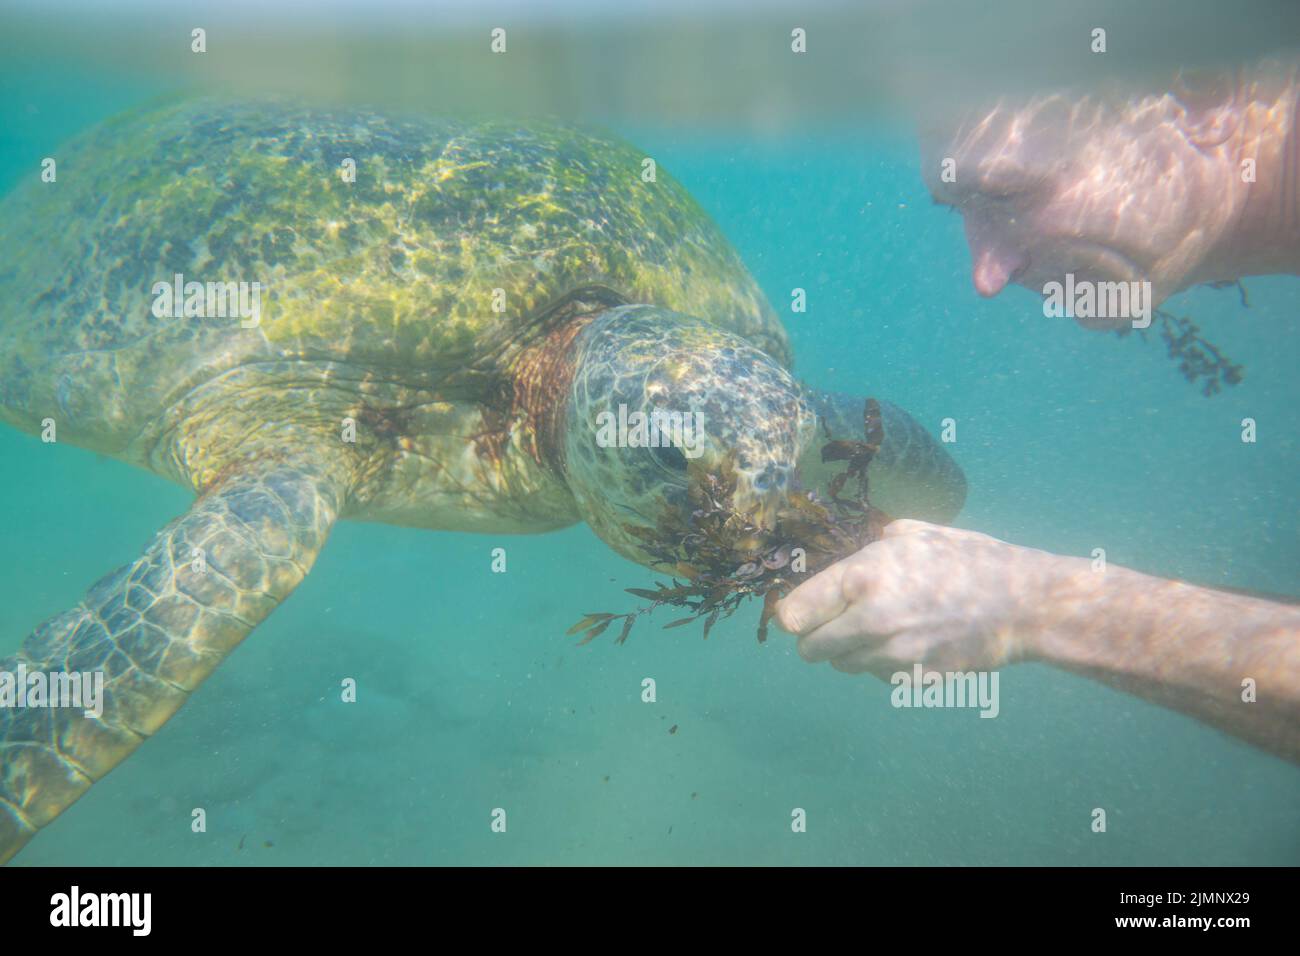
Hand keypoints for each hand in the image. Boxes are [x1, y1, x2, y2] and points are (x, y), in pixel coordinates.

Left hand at [775, 519, 1069, 676]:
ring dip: (849, 651)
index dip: (793, 614)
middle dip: (816, 637)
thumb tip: (841, 561)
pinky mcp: (913, 679)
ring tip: (879, 628)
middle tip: (831, 625)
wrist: (1022, 604)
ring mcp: (893, 656)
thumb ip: (867, 550)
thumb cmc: (968, 559)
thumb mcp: (911, 534)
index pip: (796, 613)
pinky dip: (882, 664)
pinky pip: (877, 676)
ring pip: (843, 665)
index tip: (799, 613)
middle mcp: (870, 621)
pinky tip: (909, 641)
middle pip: (810, 649)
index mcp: (863, 578)